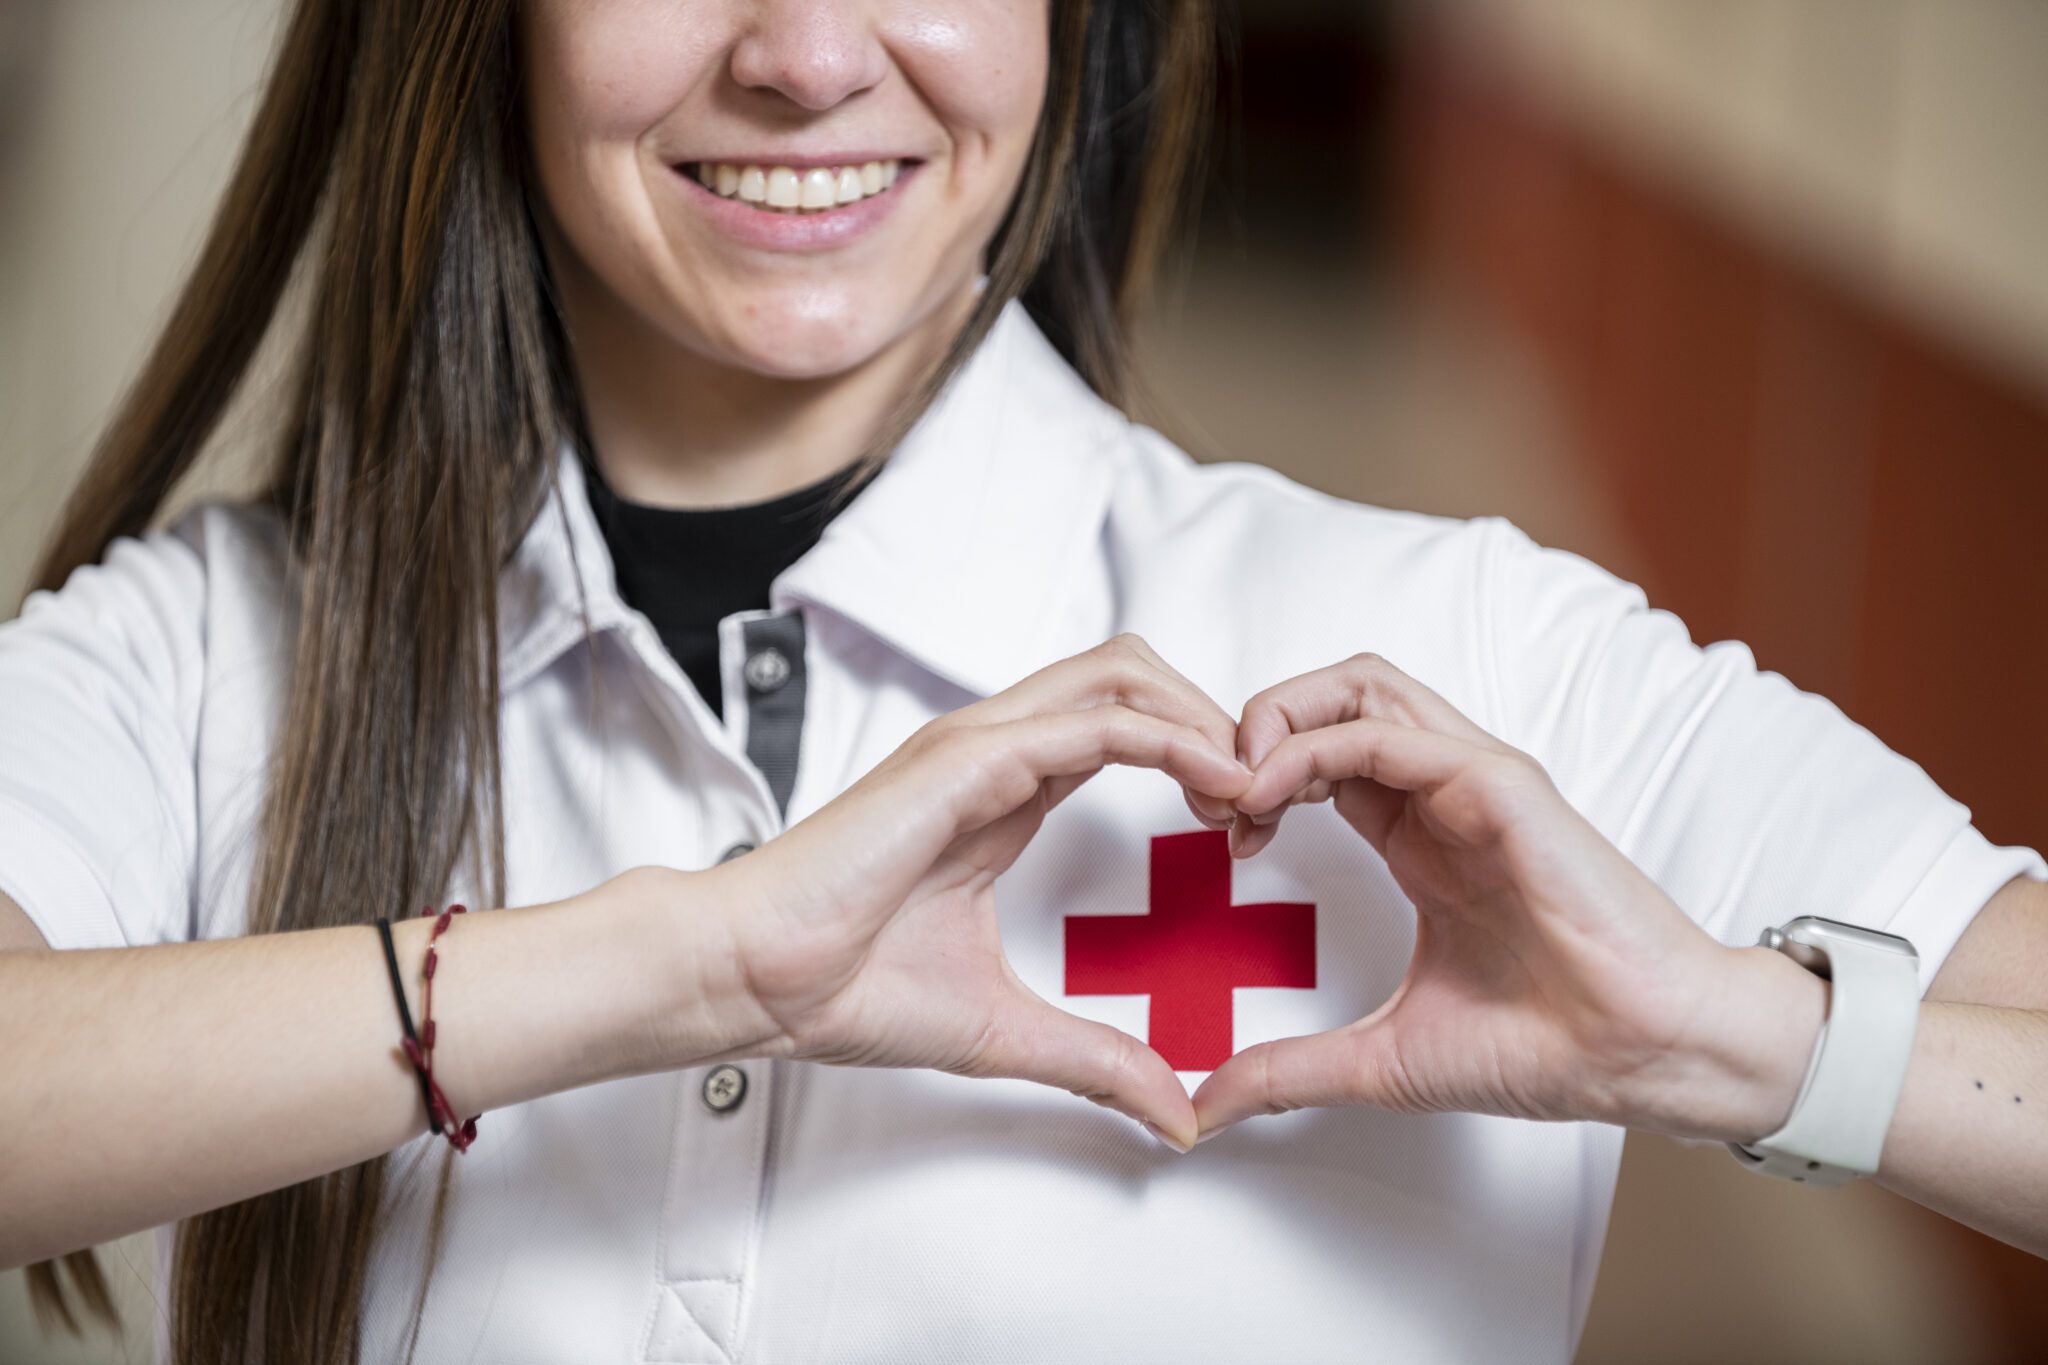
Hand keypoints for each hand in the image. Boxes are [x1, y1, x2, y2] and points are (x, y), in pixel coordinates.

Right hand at [703, 634, 1252, 1150]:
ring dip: (1203, 719)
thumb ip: (1096, 1059)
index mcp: (1002, 791)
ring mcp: (978, 746)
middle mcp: (995, 750)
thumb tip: (1175, 1113)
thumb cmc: (843, 988)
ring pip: (1121, 676)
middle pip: (1132, 674)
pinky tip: (1217, 785)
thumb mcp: (1006, 1028)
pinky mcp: (964, 761)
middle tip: (1262, 796)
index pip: (1123, 724)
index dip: (1197, 756)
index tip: (1245, 825)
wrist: (753, 981)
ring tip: (1252, 787)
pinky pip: (1093, 723)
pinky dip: (1169, 740)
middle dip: (1212, 717)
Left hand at [1193, 653, 1825, 1145]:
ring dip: (1277, 719)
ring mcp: (1471, 781)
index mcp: (1418, 838)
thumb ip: (1289, 1070)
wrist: (1643, 1057)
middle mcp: (1441, 795)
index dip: (1251, 778)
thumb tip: (1207, 1105)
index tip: (1220, 840)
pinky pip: (1388, 731)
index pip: (1318, 757)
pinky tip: (1268, 795)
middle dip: (1254, 727)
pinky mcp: (1499, 783)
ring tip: (1235, 786)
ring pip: (1358, 688)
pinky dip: (1312, 747)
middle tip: (1210, 798)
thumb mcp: (1382, 1059)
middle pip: (1333, 698)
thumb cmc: (1547, 1047)